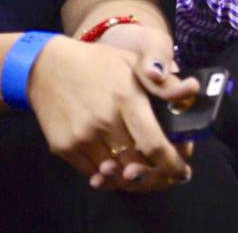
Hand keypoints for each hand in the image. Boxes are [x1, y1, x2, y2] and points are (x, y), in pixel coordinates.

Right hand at [27, 35, 192, 192]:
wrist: (45, 66)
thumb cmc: (96, 62)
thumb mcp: (131, 61)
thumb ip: (162, 82)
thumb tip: (191, 90)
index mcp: (126, 97)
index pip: (155, 144)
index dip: (172, 164)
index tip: (182, 171)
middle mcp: (105, 120)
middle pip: (136, 165)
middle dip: (154, 175)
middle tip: (163, 174)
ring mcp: (82, 136)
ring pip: (115, 173)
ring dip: (129, 175)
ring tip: (139, 169)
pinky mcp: (64, 147)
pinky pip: (92, 172)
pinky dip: (106, 174)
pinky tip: (113, 164)